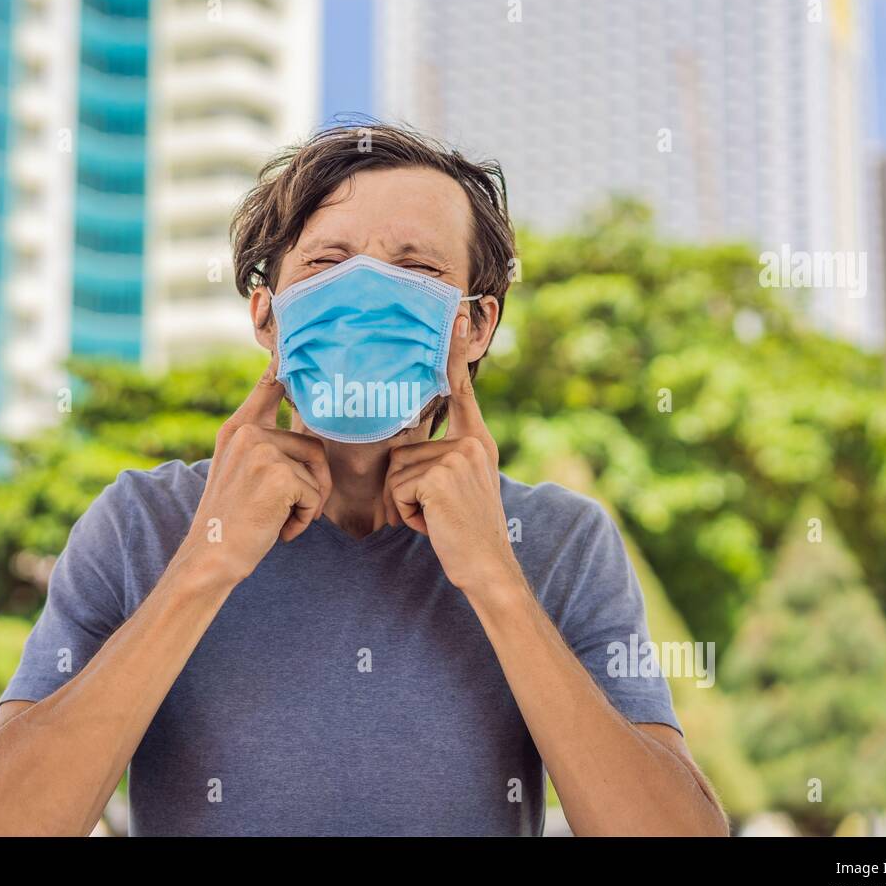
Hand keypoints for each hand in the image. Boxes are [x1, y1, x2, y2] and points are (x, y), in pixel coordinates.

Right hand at [183, 356, 332, 583]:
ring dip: (309, 504)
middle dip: (313, 484)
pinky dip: (304, 520)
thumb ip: (263, 449)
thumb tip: (299, 433)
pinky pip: (315, 494)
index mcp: (237, 429)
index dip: (286, 365)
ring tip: (279, 520)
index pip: (268, 386)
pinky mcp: (277, 473)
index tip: (295, 344)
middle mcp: (246, 432)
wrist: (210, 558)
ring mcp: (261, 450)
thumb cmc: (232, 524)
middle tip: (290, 512)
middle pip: (313, 445)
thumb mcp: (240, 475)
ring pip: (317, 470)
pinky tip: (278, 530)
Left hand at [383, 313, 520, 592]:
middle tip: (438, 512)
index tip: (455, 315)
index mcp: (477, 440)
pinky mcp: (440, 477)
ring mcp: (457, 458)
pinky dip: (407, 514)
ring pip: (398, 471)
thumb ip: (442, 459)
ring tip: (436, 518)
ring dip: (406, 503)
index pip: (461, 389)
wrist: (487, 569)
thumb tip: (405, 450)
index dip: (455, 352)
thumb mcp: (460, 487)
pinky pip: (398, 489)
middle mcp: (471, 443)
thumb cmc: (465, 534)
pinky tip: (433, 525)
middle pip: (405, 448)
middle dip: (407, 487)